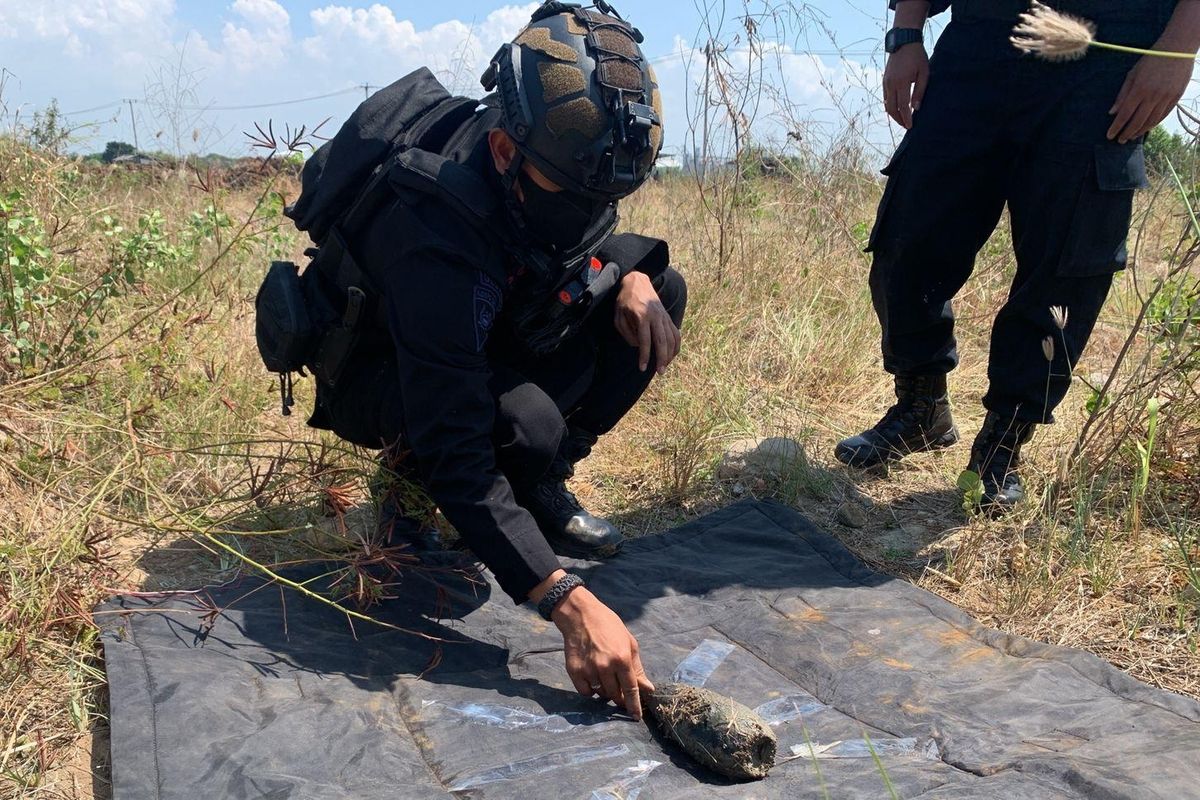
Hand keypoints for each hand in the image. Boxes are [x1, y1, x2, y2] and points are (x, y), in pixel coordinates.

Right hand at [552, 585, 653, 719]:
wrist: (580, 615)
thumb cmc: (609, 626)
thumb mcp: (629, 642)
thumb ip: (638, 668)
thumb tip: (648, 688)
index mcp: (622, 659)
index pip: (631, 690)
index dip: (634, 705)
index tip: (637, 716)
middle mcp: (605, 667)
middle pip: (615, 695)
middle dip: (620, 696)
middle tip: (619, 688)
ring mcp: (589, 670)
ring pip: (601, 694)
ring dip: (606, 691)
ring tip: (604, 676)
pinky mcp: (575, 672)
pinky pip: (586, 692)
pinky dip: (591, 690)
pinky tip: (592, 678)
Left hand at [614, 272, 680, 373]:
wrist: (637, 282)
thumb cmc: (625, 301)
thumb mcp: (618, 316)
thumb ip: (626, 332)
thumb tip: (638, 346)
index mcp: (642, 316)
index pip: (645, 340)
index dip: (644, 356)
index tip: (642, 368)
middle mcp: (656, 316)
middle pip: (662, 341)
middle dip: (662, 358)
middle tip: (660, 372)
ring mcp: (664, 316)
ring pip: (671, 338)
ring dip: (670, 354)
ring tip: (665, 366)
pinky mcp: (668, 317)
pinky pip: (675, 333)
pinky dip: (676, 345)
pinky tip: (672, 355)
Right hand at [883, 44, 928, 128]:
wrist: (904, 41)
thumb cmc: (917, 56)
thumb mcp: (924, 73)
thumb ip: (920, 91)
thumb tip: (916, 108)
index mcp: (902, 82)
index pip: (902, 106)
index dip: (906, 118)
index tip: (910, 126)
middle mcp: (891, 84)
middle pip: (892, 108)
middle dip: (899, 119)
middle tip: (906, 126)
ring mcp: (886, 82)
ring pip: (887, 104)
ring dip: (894, 114)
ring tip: (902, 119)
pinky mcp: (884, 80)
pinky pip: (885, 97)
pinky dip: (890, 105)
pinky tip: (897, 108)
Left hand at [1108, 55, 1193, 143]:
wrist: (1178, 49)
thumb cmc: (1152, 59)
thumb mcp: (1133, 73)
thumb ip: (1122, 94)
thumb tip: (1112, 112)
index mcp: (1139, 89)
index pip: (1124, 114)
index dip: (1116, 127)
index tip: (1110, 135)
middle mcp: (1153, 96)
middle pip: (1137, 121)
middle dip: (1127, 133)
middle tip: (1119, 140)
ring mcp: (1166, 98)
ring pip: (1151, 121)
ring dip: (1140, 131)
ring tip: (1131, 137)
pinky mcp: (1176, 97)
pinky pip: (1163, 116)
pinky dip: (1153, 124)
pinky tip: (1146, 128)